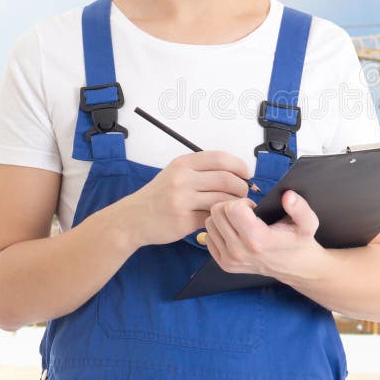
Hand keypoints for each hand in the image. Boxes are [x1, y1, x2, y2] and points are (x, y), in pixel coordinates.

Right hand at [124, 151, 250, 248]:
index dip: (239, 166)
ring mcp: (182, 200)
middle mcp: (182, 178)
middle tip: (245, 194)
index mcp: (184, 163)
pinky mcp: (183, 220)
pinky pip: (211, 217)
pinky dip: (220, 218)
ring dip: (235, 205)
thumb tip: (237, 173)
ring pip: (222, 199)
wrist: (133, 218)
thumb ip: (202, 171)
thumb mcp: (176, 173)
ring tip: (236, 207)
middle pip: (226, 179)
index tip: (247, 174)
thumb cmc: (159, 195)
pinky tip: (220, 218)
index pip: (221, 159)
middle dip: (242, 188)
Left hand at [204, 190, 323, 278]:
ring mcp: (230, 260)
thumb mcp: (308, 223)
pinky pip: (208, 237)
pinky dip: (220, 230)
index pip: (232, 208)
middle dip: (231, 206)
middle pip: (217, 213)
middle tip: (247, 213)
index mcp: (257, 240)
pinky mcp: (225, 264)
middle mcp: (240, 252)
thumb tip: (287, 196)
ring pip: (209, 223)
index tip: (254, 208)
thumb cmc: (299, 241)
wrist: (296, 268)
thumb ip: (300, 208)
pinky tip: (236, 232)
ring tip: (242, 222)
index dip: (243, 202)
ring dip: (224, 218)